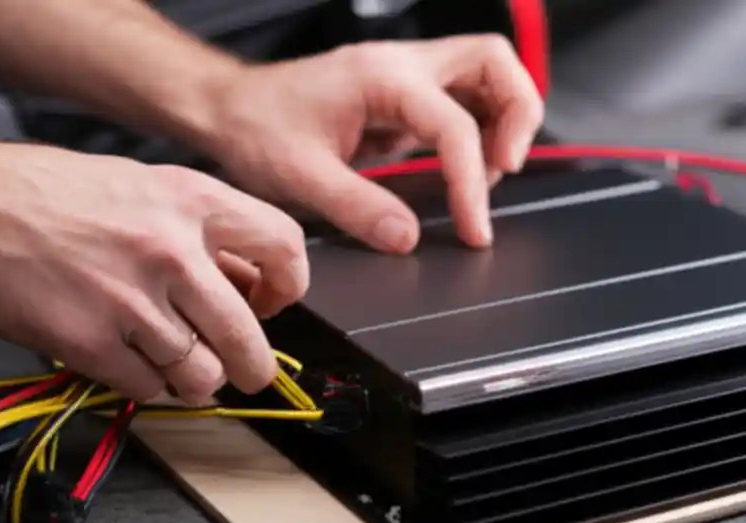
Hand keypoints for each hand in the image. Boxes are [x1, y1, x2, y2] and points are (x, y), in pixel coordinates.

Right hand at [0, 131, 305, 402]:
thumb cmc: (54, 195)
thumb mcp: (147, 186)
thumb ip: (204, 233)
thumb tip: (251, 288)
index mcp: (193, 200)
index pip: (284, 247)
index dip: (289, 286)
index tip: (271, 305)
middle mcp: (172, 250)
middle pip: (246, 338)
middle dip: (252, 368)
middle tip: (245, 373)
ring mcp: (133, 299)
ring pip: (200, 374)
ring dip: (194, 382)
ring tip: (177, 366)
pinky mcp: (93, 342)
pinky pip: (149, 389)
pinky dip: (146, 386)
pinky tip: (129, 361)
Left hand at [204, 35, 544, 251]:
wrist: (226, 107)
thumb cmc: (256, 127)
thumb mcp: (300, 177)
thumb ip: (358, 207)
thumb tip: (408, 237)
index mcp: (382, 77)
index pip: (455, 125)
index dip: (472, 182)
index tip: (473, 228)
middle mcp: (402, 65)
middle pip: (496, 62)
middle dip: (518, 113)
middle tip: (508, 168)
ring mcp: (406, 77)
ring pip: (487, 76)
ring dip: (505, 120)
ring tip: (489, 174)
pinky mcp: (404, 97)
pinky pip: (463, 101)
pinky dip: (479, 131)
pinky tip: (463, 170)